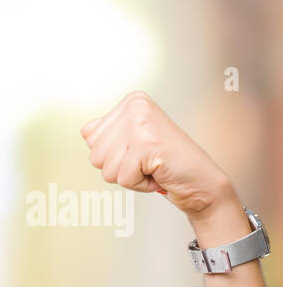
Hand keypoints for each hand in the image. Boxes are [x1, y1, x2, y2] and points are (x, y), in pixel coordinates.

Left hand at [81, 91, 235, 219]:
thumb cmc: (165, 162)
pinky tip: (158, 173)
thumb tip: (85, 132)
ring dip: (128, 176)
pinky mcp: (146, 146)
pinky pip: (122, 179)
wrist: (201, 180)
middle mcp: (136, 107)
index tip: (138, 150)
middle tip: (146, 161)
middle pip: (94, 154)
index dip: (111, 154)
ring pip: (105, 168)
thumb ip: (106, 133)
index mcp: (132, 101)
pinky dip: (139, 184)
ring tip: (152, 166)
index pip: (89, 137)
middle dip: (117, 167)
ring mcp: (141, 125)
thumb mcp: (131, 140)